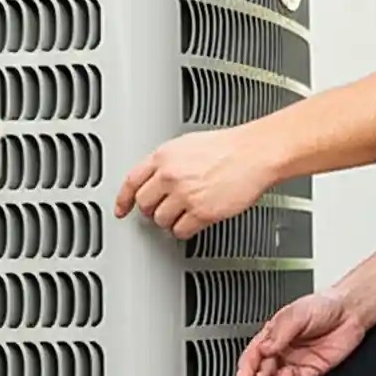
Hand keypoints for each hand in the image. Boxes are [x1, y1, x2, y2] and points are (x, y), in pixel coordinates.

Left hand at [114, 127, 279, 239]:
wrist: (254, 153)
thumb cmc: (229, 147)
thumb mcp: (188, 145)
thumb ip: (168, 162)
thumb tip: (155, 178)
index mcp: (164, 156)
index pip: (132, 181)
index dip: (123, 199)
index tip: (121, 209)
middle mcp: (170, 175)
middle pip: (144, 204)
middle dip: (152, 209)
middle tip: (163, 209)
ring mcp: (185, 195)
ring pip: (161, 220)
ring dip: (170, 220)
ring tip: (185, 212)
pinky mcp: (201, 212)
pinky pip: (181, 231)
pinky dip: (185, 230)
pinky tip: (193, 222)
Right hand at [235, 292, 366, 375]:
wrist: (350, 312)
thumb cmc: (323, 305)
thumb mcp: (296, 313)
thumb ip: (280, 332)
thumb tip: (265, 348)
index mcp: (274, 335)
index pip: (254, 354)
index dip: (246, 368)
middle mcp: (283, 350)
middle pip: (263, 371)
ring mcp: (297, 362)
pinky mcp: (312, 372)